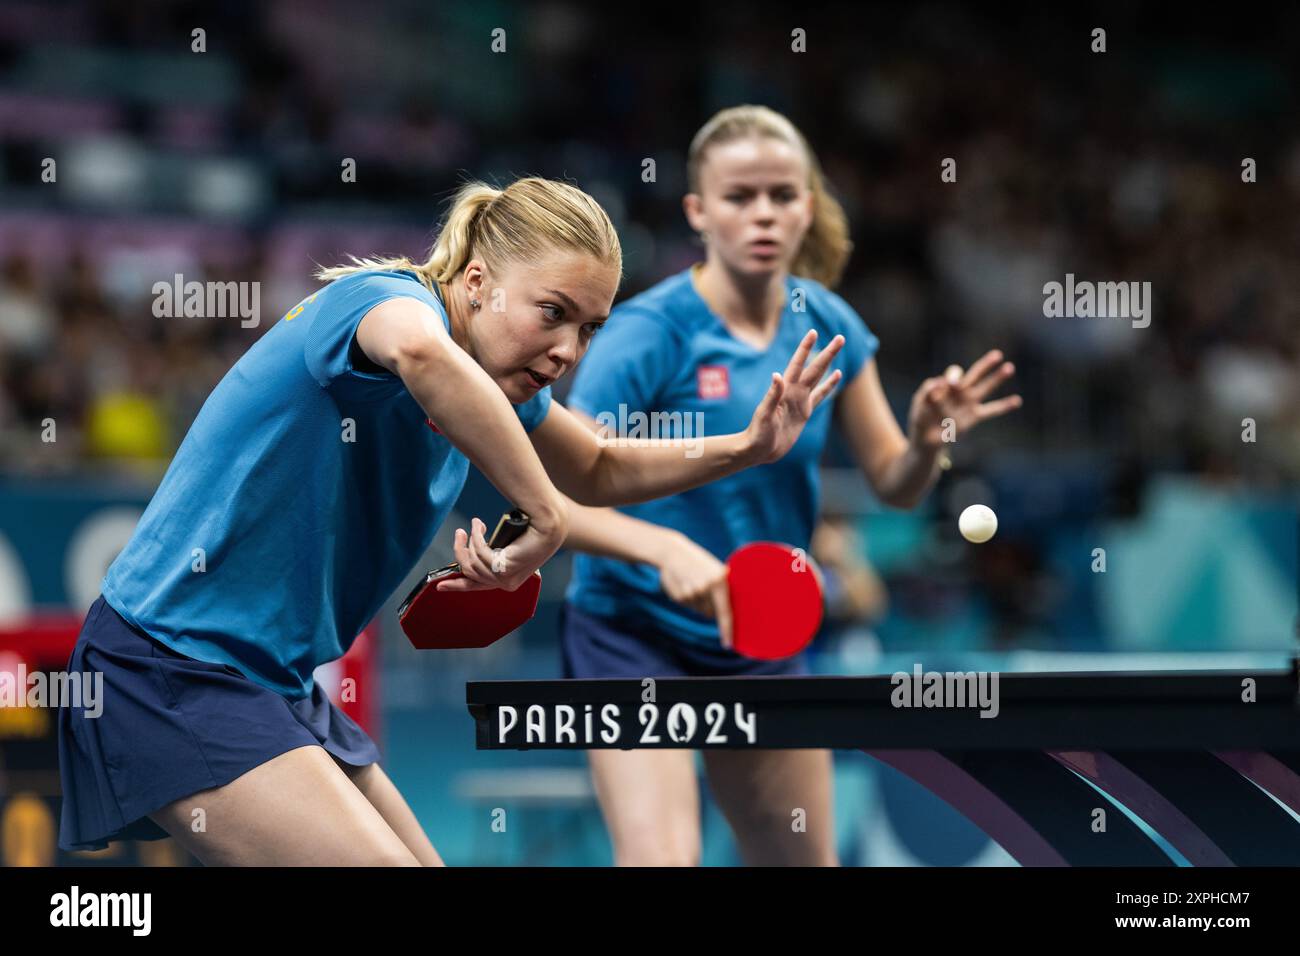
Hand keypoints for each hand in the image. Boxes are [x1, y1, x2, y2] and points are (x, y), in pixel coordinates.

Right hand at [436, 517, 562, 591]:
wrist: (548, 527)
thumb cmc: (531, 534)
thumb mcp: (507, 547)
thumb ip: (492, 555)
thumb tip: (471, 552)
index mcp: (507, 582)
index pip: (476, 586)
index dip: (457, 585)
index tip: (440, 585)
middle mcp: (505, 584)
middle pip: (469, 572)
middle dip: (460, 551)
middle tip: (459, 533)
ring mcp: (505, 578)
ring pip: (473, 562)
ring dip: (470, 540)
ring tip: (475, 524)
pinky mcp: (504, 569)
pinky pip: (479, 553)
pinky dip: (476, 537)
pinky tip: (479, 526)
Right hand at [654, 534, 734, 647]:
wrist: (672, 552)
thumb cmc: (698, 562)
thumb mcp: (714, 571)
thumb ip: (722, 589)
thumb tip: (723, 614)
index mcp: (720, 581)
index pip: (725, 612)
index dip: (727, 630)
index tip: (728, 644)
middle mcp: (706, 589)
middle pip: (711, 613)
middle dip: (709, 607)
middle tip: (703, 589)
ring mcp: (692, 594)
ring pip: (699, 610)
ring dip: (697, 601)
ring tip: (692, 581)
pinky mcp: (680, 597)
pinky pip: (688, 606)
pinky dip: (687, 598)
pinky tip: (683, 583)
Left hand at [745, 330, 844, 463]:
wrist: (758, 450)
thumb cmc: (758, 434)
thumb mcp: (764, 415)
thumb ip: (771, 396)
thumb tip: (777, 375)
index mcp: (785, 390)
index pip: (797, 364)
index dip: (805, 348)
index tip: (813, 332)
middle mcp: (794, 392)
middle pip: (814, 368)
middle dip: (827, 353)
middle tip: (840, 337)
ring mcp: (800, 401)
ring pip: (818, 377)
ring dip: (828, 363)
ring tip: (838, 348)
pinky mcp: (804, 412)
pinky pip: (820, 395)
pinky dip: (829, 385)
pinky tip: (837, 375)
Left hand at [908, 349, 1021, 450]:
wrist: (924, 439)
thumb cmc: (920, 418)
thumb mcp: (919, 403)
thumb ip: (927, 391)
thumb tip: (940, 381)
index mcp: (946, 386)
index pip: (954, 374)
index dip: (953, 377)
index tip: (948, 386)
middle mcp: (959, 392)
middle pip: (975, 374)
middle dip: (985, 365)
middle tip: (997, 355)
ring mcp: (968, 404)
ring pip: (985, 388)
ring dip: (997, 378)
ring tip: (1010, 368)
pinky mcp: (973, 418)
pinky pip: (991, 411)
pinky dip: (1004, 406)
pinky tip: (1017, 401)